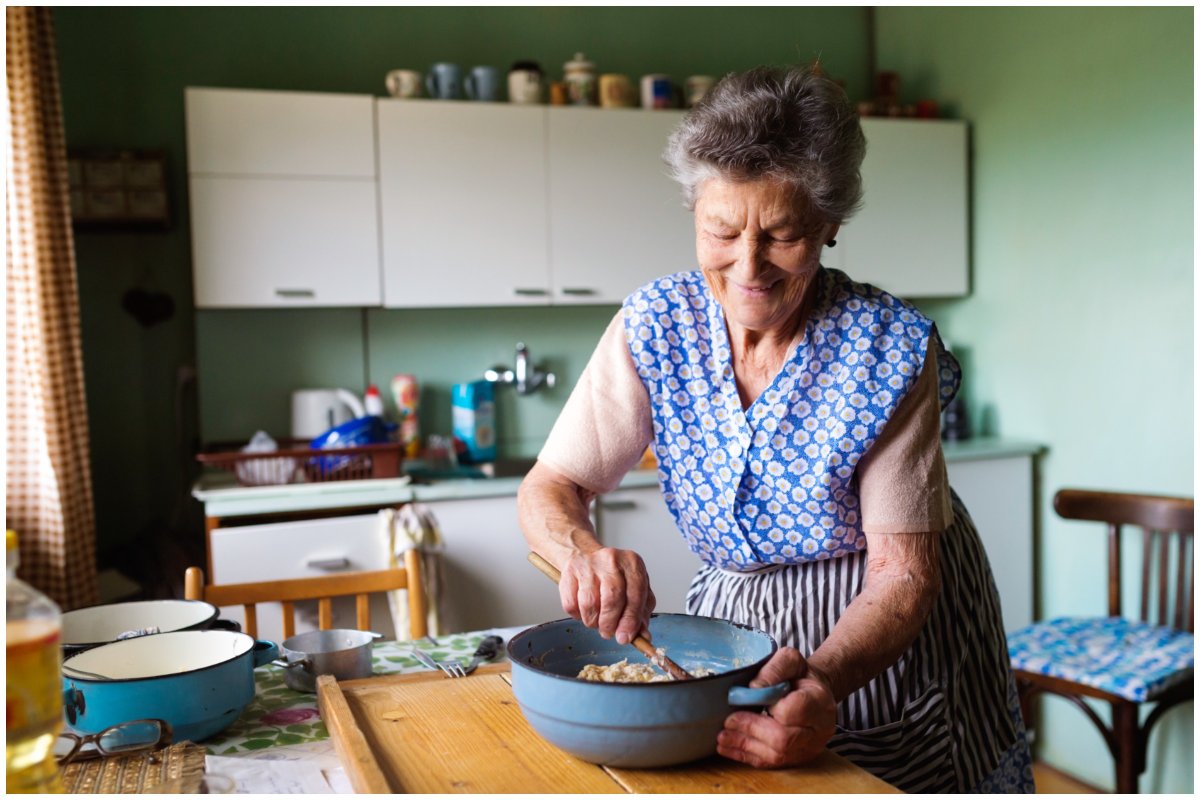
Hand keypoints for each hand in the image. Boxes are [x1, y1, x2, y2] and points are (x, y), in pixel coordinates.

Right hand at [559, 547, 654, 644]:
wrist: (586, 556)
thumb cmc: (614, 576)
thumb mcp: (635, 589)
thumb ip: (641, 613)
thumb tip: (643, 636)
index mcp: (632, 564)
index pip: (635, 595)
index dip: (630, 621)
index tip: (625, 637)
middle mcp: (612, 561)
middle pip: (611, 599)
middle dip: (610, 623)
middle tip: (608, 632)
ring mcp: (589, 565)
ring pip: (589, 604)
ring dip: (593, 621)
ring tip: (597, 620)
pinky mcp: (569, 572)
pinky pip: (571, 604)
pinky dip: (578, 615)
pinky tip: (584, 611)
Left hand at [717, 647, 835, 767]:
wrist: (813, 692)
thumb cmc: (800, 675)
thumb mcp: (790, 660)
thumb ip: (774, 669)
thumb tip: (753, 688)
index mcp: (819, 701)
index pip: (793, 711)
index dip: (769, 707)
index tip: (749, 698)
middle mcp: (818, 730)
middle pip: (784, 739)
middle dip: (752, 730)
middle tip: (728, 721)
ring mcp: (809, 748)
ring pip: (776, 755)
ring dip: (745, 746)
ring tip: (722, 736)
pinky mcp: (796, 759)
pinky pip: (771, 763)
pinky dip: (747, 756)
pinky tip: (728, 748)